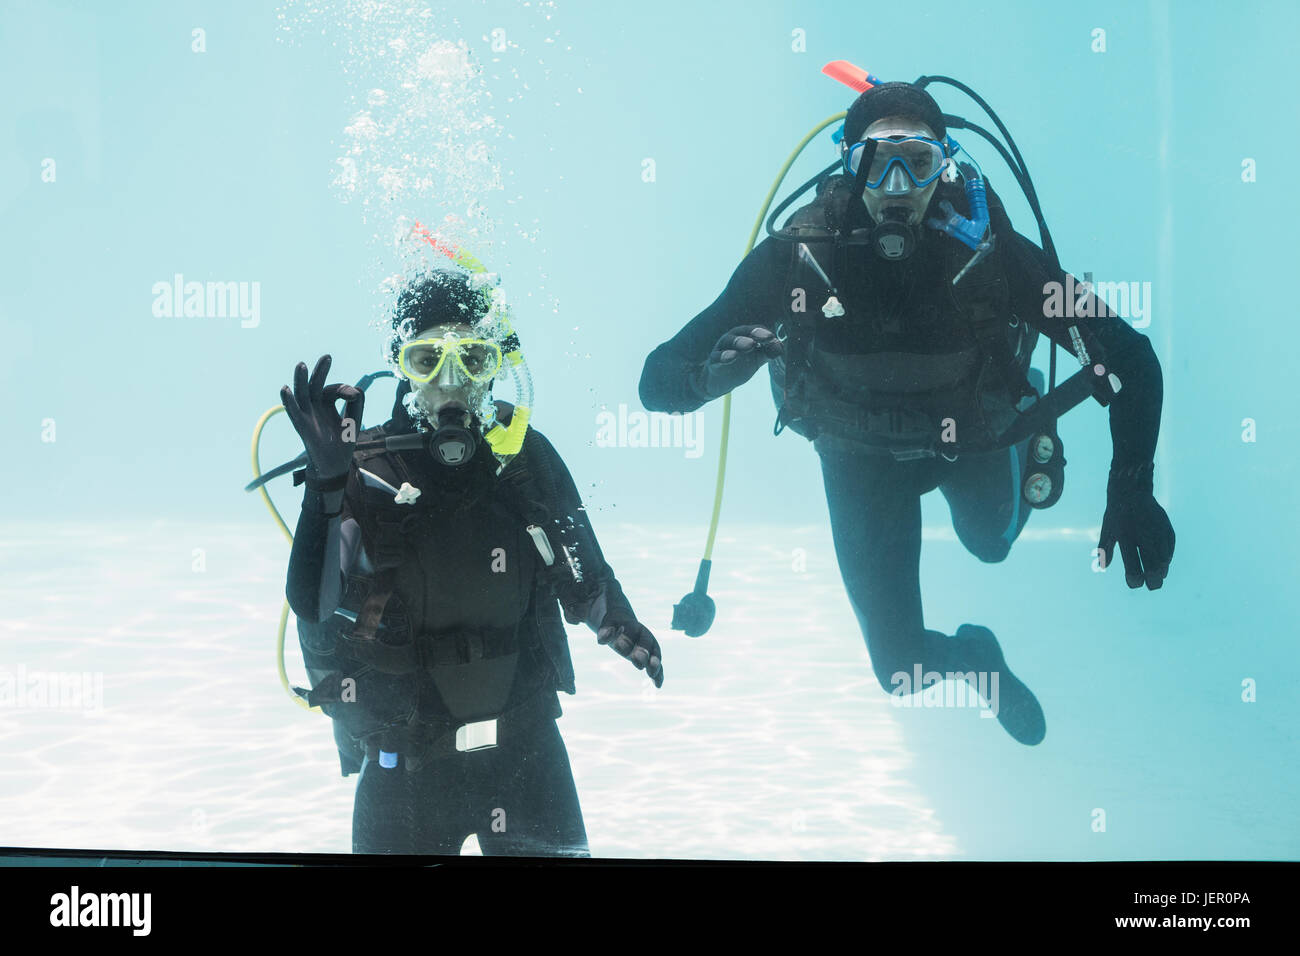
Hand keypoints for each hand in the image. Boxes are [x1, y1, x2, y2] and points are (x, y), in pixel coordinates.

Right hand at [280, 355, 363, 480]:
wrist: (335, 465)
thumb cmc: (342, 442)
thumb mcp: (354, 420)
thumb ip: (356, 404)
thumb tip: (356, 389)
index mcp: (327, 404)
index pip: (333, 389)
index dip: (344, 389)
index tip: (353, 396)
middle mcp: (315, 407)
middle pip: (315, 385)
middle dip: (320, 371)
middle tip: (327, 357)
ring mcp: (307, 415)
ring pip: (302, 394)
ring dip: (301, 380)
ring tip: (302, 365)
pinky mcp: (303, 427)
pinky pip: (293, 412)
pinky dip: (289, 401)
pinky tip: (285, 389)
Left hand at [597, 615, 663, 687]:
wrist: (621, 622)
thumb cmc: (613, 624)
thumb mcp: (607, 625)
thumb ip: (605, 632)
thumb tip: (602, 640)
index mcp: (637, 628)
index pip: (637, 637)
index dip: (634, 645)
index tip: (631, 653)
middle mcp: (646, 637)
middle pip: (647, 648)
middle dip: (643, 655)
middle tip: (639, 664)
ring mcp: (649, 647)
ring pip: (655, 657)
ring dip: (654, 666)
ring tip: (652, 675)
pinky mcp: (649, 657)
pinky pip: (655, 666)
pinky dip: (658, 675)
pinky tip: (658, 685)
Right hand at [695, 325, 783, 399]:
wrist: (719, 382)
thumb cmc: (739, 366)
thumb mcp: (756, 360)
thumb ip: (767, 353)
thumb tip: (780, 347)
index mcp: (743, 337)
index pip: (755, 330)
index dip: (765, 333)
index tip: (774, 338)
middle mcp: (731, 339)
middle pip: (742, 332)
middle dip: (755, 333)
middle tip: (767, 338)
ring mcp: (721, 349)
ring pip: (729, 341)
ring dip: (740, 342)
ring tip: (750, 345)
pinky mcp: (713, 362)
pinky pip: (717, 357)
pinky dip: (724, 356)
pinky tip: (732, 357)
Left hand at [1098, 485, 1173, 589]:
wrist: (1132, 490)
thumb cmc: (1116, 513)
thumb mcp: (1107, 530)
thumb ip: (1105, 549)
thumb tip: (1102, 567)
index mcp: (1126, 538)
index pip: (1133, 567)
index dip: (1135, 579)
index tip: (1135, 583)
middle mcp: (1144, 535)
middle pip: (1152, 566)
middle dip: (1153, 580)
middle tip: (1152, 586)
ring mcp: (1157, 531)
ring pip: (1164, 558)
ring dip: (1162, 570)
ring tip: (1158, 577)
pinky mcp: (1166, 527)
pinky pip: (1170, 547)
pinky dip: (1167, 557)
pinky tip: (1163, 564)